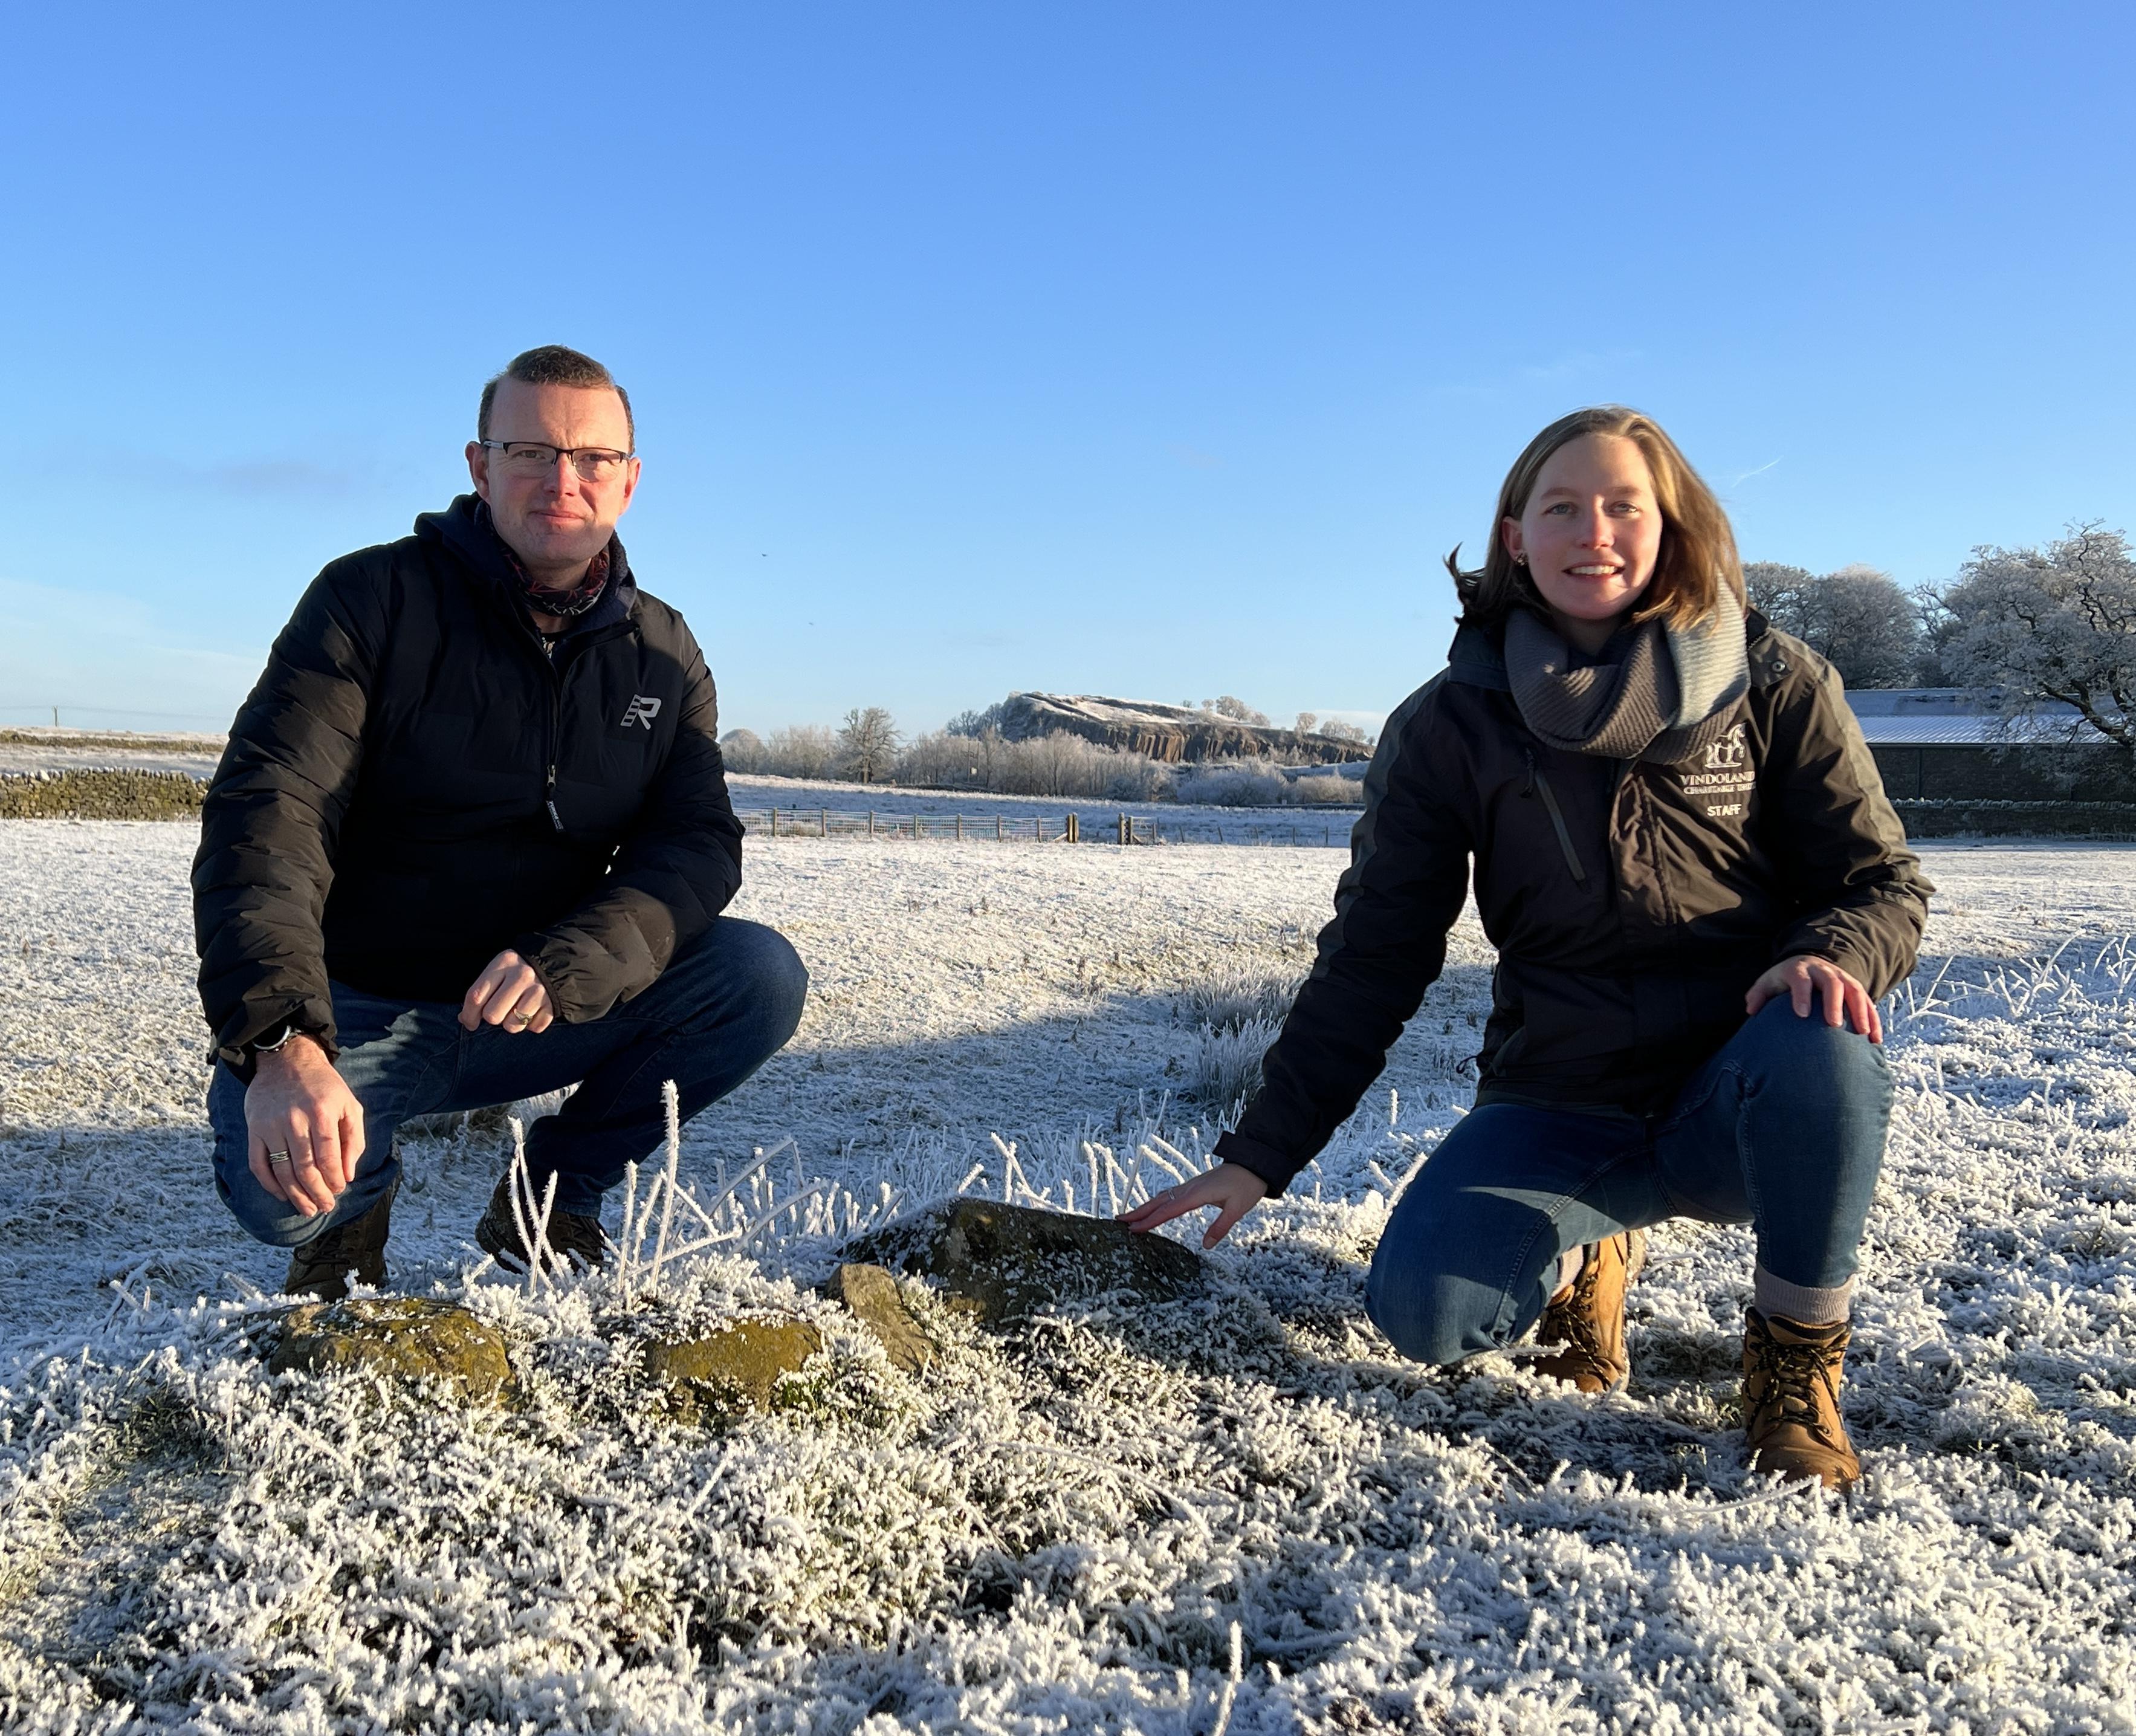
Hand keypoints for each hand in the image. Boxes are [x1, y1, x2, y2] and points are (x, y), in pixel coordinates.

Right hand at [246, 1037, 365, 1216]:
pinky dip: (269, 1184)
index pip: (327, 1155)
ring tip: (308, 1209)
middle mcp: (294, 1120)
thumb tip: (348, 1174)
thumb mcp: (349, 1105)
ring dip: (295, 1195)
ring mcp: (270, 1125)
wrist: (286, 1061)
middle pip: (304, 1168)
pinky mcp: (254, 1129)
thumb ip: (354, 1139)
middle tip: (325, 1207)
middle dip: (317, 1193)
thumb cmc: (323, 1087)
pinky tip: (282, 1195)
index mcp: (321, 1112)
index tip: (339, 1190)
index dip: (333, 1178)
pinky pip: (258, 1164)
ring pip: (281, 1171)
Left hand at [460, 949, 554, 1034]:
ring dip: (512, 1023)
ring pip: (512, 1025)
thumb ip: (480, 992)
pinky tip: (533, 1011)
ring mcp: (539, 991)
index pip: (476, 996)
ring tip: (517, 1011)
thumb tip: (466, 1019)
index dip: (468, 1015)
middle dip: (493, 1018)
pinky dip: (531, 1024)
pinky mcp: (553, 1004)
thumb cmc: (518, 970)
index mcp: (504, 963)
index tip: (470, 1022)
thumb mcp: (499, 970)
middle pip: (493, 1015)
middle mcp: (522, 976)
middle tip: (500, 1010)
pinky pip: (534, 1028)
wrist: (556, 961)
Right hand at [1117, 1162, 1269, 1248]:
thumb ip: (1220, 1227)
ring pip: (1162, 1197)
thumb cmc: (1246, 1186)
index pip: (1168, 1210)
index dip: (1150, 1221)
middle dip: (1138, 1212)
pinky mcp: (1193, 1186)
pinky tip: (1153, 1207)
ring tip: (1129, 1216)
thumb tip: (1206, 1246)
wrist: (1253, 1164)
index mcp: (1197, 1194)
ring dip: (1145, 1207)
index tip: (1134, 1229)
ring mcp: (1190, 1186)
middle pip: (1158, 1202)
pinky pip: (1170, 1195)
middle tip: (1119, 1222)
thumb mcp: (1237, 1209)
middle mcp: (1189, 1189)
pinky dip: (1157, 1202)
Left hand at [1745, 954, 1881, 1042]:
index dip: (1801, 995)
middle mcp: (1824, 971)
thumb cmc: (1785, 979)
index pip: (1800, 980)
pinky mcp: (1856, 988)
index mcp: (1799, 970)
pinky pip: (1868, 1001)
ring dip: (1861, 1012)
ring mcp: (1843, 977)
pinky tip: (1875, 1039)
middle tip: (1834, 1024)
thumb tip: (1751, 1010)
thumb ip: (1758, 995)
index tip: (1801, 1014)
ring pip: (1855, 991)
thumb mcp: (1768, 982)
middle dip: (1834, 1003)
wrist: (1809, 962)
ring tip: (1863, 1034)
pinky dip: (1873, 1019)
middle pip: (1832, 983)